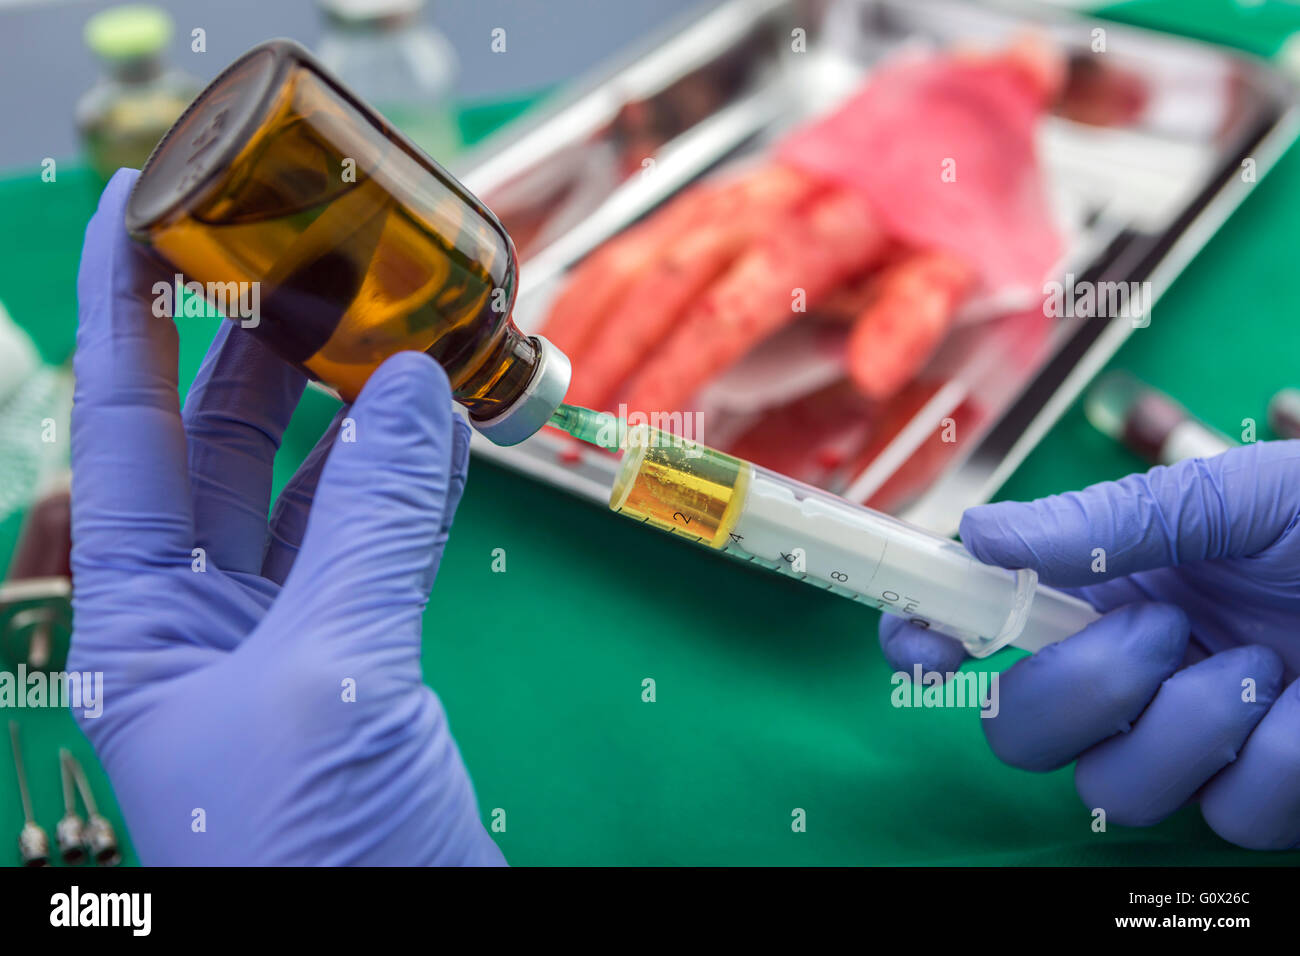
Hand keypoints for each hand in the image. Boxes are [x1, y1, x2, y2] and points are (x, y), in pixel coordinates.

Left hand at [69, 169, 503, 864]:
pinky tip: (444, 425)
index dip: (124, 312)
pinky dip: (415, 480)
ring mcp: (291, 646)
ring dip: (355, 408)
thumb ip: (370, 523)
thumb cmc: (314, 850)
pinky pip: (384, 547)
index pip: (121, 432)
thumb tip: (413, 383)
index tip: (143, 202)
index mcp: (138, 624)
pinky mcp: (370, 669)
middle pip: (221, 447)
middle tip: (314, 247)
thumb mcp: (331, 673)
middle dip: (257, 343)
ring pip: (315, 493)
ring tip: (398, 321)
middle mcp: (203, 624)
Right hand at [879, 440, 1299, 848]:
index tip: (927, 646)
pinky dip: (1277, 757)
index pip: (982, 626)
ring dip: (1192, 720)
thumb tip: (977, 534)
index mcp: (1104, 591)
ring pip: (1117, 786)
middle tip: (1161, 630)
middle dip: (1083, 687)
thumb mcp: (1224, 498)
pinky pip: (1227, 812)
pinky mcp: (1262, 791)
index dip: (932, 638)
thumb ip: (1099, 522)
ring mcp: (1192, 737)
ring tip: (1266, 664)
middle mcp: (1131, 670)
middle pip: (1022, 733)